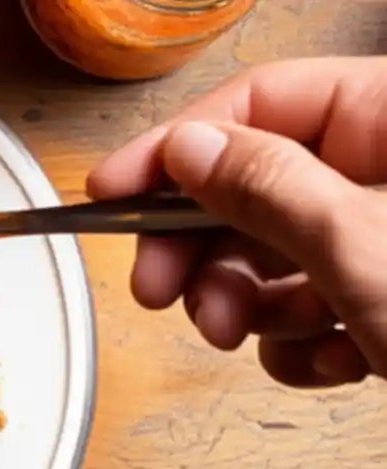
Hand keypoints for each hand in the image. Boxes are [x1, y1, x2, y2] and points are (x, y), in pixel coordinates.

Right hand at [88, 58, 386, 387]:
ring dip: (247, 309)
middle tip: (156, 289)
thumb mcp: (366, 245)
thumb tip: (187, 149)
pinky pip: (312, 314)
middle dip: (202, 252)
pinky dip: (305, 348)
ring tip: (243, 334)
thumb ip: (270, 188)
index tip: (109, 191)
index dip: (177, 147)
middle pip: (255, 189)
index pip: (261, 103)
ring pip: (274, 260)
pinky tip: (339, 362)